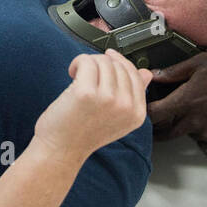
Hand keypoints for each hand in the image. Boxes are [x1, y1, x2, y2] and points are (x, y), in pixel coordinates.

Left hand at [35, 49, 151, 160]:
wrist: (60, 149)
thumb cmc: (83, 134)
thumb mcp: (118, 118)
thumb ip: (134, 96)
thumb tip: (146, 73)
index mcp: (136, 114)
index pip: (136, 75)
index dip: (121, 63)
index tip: (109, 57)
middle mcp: (126, 106)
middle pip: (119, 65)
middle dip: (101, 63)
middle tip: (87, 74)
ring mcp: (108, 99)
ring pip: (104, 61)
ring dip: (88, 63)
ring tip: (79, 76)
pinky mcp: (87, 93)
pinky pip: (87, 61)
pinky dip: (77, 62)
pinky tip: (72, 73)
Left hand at [147, 51, 206, 150]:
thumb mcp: (200, 63)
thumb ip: (174, 72)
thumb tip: (153, 75)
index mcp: (186, 101)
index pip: (154, 115)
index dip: (145, 115)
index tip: (144, 113)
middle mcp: (195, 121)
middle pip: (166, 134)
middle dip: (159, 129)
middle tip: (160, 123)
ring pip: (189, 136)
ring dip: (188, 127)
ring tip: (200, 113)